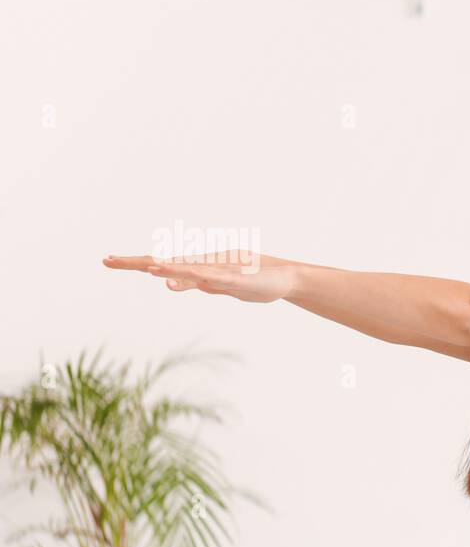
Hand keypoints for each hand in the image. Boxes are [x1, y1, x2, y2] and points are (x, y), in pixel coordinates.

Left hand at [102, 250, 297, 303]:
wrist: (284, 278)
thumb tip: (174, 283)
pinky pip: (209, 279)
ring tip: (143, 267)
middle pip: (164, 263)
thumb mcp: (218, 285)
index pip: (160, 264)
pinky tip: (179, 277)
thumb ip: (197, 283)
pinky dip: (192, 277)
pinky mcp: (234, 280)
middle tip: (107, 260)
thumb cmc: (251, 280)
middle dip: (136, 262)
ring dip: (163, 268)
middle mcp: (202, 265)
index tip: (109, 260)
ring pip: (184, 269)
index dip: (134, 262)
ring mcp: (218, 272)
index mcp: (197, 267)